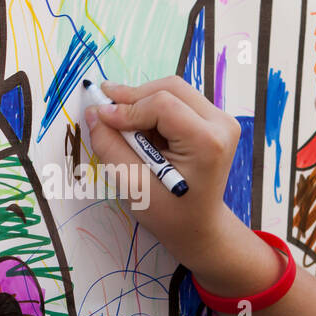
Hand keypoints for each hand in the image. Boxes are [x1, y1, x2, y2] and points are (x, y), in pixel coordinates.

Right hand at [83, 77, 252, 276]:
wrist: (199, 227)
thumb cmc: (170, 215)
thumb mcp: (135, 187)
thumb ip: (111, 147)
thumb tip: (93, 113)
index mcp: (208, 142)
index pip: (163, 105)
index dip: (127, 107)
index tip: (100, 117)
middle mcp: (222, 124)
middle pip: (170, 88)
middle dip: (133, 97)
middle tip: (103, 108)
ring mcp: (221, 120)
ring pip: (173, 90)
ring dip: (142, 102)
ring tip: (120, 123)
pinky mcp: (213, 120)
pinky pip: (177, 100)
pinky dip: (153, 109)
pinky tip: (140, 128)